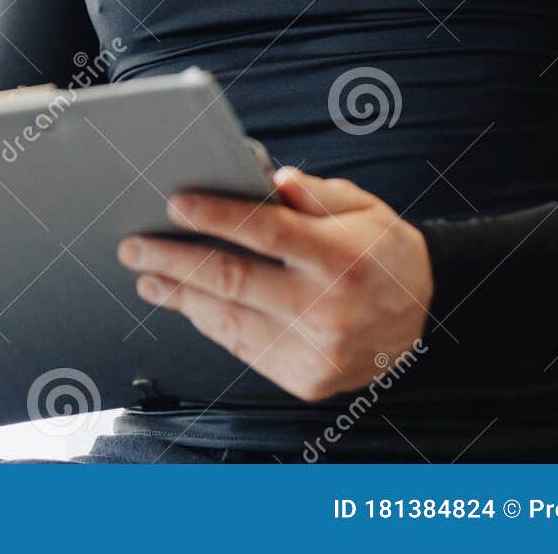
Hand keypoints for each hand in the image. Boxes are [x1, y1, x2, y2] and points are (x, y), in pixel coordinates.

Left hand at [116, 165, 432, 401]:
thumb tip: (268, 179)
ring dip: (180, 296)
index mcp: (343, 257)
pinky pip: (242, 348)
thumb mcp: (361, 207)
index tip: (174, 205)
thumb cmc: (381, 250)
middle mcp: (329, 308)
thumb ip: (313, 193)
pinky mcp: (306, 379)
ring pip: (229, 320)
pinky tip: (185, 302)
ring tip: (147, 276)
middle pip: (234, 279)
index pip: (267, 232)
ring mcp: (318, 351)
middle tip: (133, 247)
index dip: (216, 216)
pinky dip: (209, 322)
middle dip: (174, 260)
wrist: (423, 316)